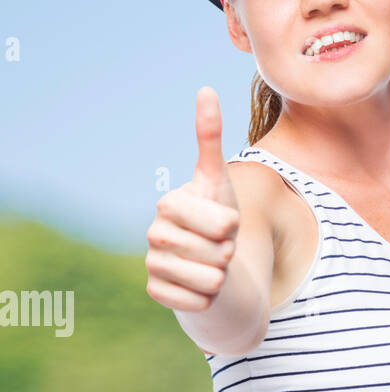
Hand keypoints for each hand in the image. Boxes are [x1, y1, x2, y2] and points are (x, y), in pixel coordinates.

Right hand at [145, 86, 240, 311]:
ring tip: (212, 266)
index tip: (225, 224)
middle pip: (217, 252)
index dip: (233, 228)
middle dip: (229, 252)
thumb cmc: (217, 220)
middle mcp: (154, 233)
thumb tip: (205, 89)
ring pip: (210, 280)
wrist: (211, 265)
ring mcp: (152, 264)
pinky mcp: (155, 293)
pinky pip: (198, 302)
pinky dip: (208, 299)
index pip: (222, 224)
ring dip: (221, 277)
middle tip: (219, 248)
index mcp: (169, 205)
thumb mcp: (219, 182)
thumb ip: (210, 140)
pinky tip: (201, 289)